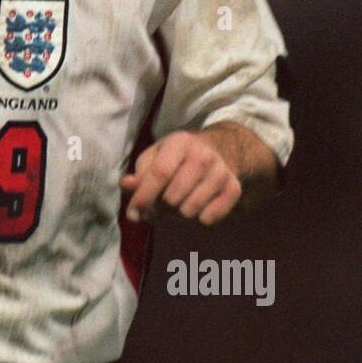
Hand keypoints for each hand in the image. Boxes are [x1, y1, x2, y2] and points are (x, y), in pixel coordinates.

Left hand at [120, 129, 242, 226]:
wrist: (219, 149)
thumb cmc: (177, 157)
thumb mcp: (155, 157)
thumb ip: (140, 174)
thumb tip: (127, 186)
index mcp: (179, 143)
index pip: (159, 173)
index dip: (143, 197)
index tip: (133, 214)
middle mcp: (203, 156)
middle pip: (173, 198)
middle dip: (161, 208)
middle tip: (161, 203)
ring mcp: (221, 173)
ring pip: (189, 212)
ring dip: (178, 215)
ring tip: (179, 202)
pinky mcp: (234, 189)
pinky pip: (209, 219)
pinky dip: (198, 219)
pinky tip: (197, 205)